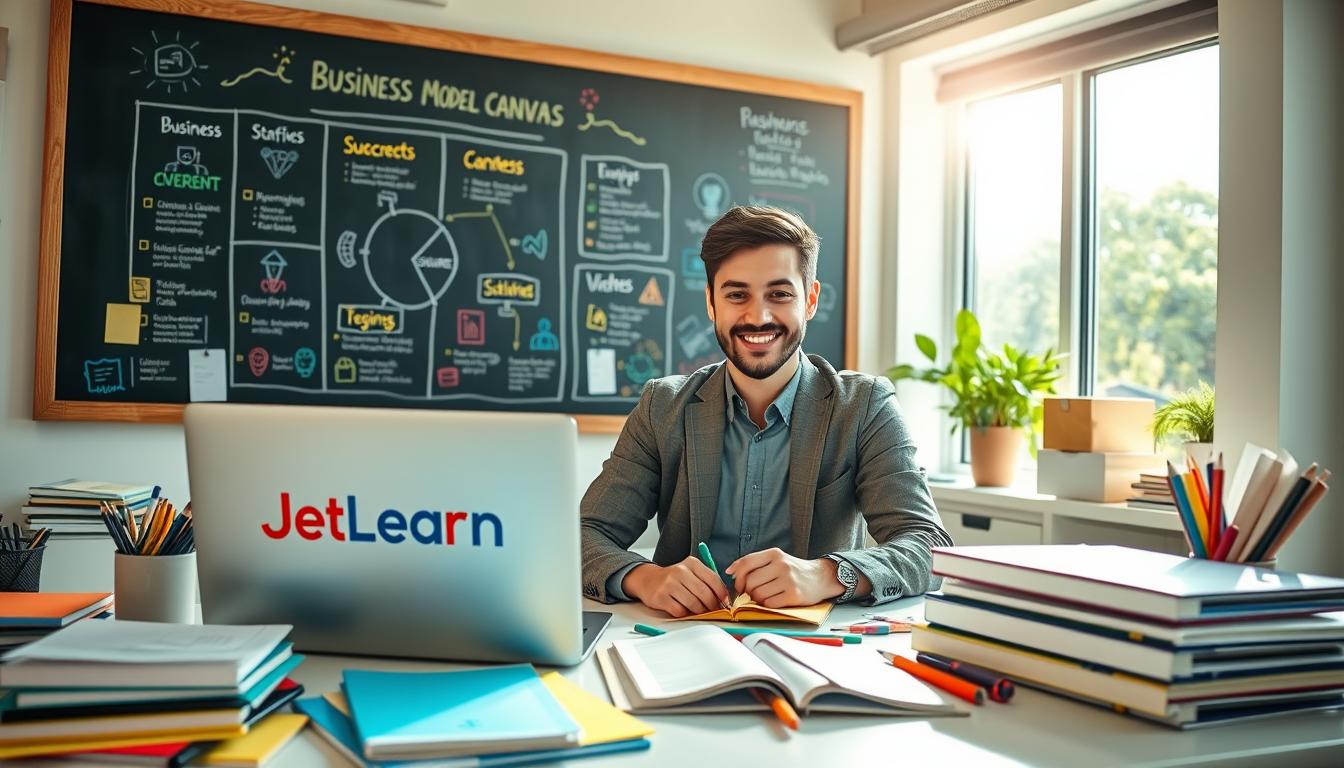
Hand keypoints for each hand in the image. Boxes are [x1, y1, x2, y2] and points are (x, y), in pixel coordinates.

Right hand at [623, 556, 730, 617]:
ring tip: (698, 611)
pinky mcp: (661, 597)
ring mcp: (669, 584)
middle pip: (704, 594)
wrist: (648, 580)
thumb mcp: (691, 572)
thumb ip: (706, 581)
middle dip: (712, 606)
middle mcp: (680, 571)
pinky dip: (685, 614)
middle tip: (713, 610)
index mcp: (691, 563)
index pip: (713, 579)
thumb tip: (724, 599)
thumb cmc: (674, 579)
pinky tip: (683, 609)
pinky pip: (680, 611)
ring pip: (693, 604)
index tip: (725, 602)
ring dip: (699, 611)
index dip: (722, 594)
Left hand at [726, 548, 843, 607]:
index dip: (737, 576)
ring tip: (764, 597)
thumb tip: (730, 571)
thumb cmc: (794, 570)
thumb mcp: (777, 559)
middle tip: (750, 594)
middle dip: (746, 591)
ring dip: (756, 599)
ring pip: (758, 594)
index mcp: (774, 554)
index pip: (747, 563)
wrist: (821, 577)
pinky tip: (772, 601)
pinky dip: (766, 605)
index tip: (737, 583)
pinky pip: (769, 604)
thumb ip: (755, 563)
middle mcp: (782, 565)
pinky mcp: (794, 595)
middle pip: (750, 582)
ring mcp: (789, 580)